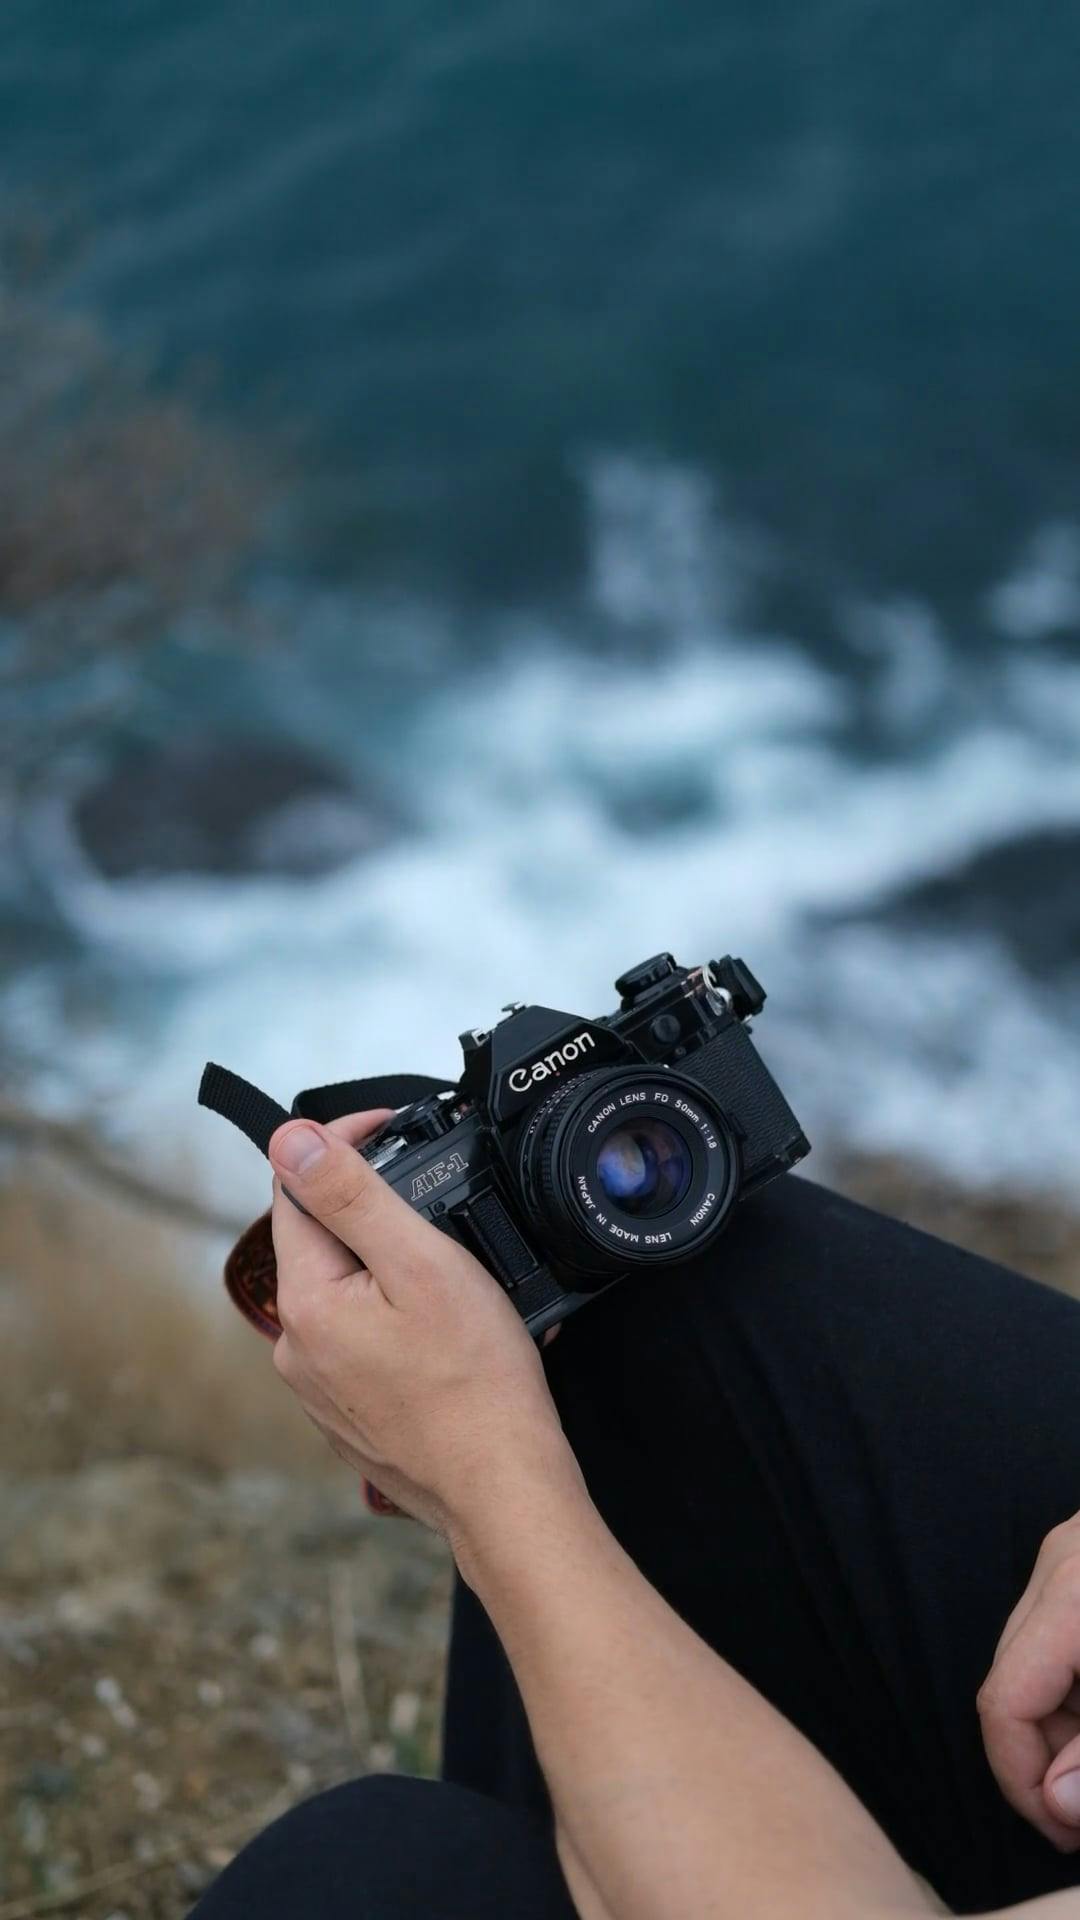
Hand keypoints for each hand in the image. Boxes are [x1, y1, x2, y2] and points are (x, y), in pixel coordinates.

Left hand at [266, 1109, 574, 1544]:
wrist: (504, 1486)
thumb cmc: (477, 1382)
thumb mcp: (420, 1264)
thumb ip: (351, 1195)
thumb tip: (289, 1137)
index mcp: (305, 1303)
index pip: (298, 1190)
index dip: (344, 1145)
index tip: (394, 1129)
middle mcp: (296, 1349)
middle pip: (323, 1242)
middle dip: (374, 1211)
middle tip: (442, 1205)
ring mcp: (320, 1389)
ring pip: (347, 1292)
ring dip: (389, 1268)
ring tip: (455, 1273)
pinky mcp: (350, 1414)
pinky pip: (363, 1341)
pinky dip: (398, 1319)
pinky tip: (447, 1331)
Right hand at [978, 1509, 1079, 1851]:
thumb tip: (1057, 1805)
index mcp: (1072, 1591)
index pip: (1004, 1701)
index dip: (1022, 1782)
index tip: (1066, 1832)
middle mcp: (1058, 1563)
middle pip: (1013, 1682)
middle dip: (1044, 1758)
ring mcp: (1070, 1554)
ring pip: (1033, 1661)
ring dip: (1063, 1725)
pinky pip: (1057, 1635)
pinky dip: (1075, 1689)